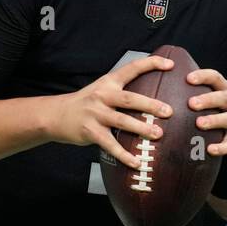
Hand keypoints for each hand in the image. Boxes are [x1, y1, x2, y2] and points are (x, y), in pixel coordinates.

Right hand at [46, 56, 174, 167]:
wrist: (56, 115)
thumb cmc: (87, 103)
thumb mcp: (103, 89)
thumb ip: (123, 90)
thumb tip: (153, 96)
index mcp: (109, 82)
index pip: (132, 68)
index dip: (151, 64)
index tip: (170, 64)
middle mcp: (103, 96)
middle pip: (130, 99)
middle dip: (150, 105)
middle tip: (168, 111)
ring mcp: (96, 114)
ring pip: (122, 121)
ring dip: (141, 129)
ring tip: (158, 134)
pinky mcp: (90, 132)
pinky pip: (110, 144)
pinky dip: (124, 155)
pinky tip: (136, 162)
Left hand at [186, 68, 226, 156]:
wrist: (215, 126)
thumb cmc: (198, 107)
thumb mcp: (194, 94)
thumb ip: (181, 88)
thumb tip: (154, 77)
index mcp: (220, 88)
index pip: (215, 78)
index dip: (203, 77)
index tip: (188, 78)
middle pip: (223, 98)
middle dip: (208, 100)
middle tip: (191, 104)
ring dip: (214, 120)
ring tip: (199, 124)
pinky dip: (222, 146)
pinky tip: (210, 149)